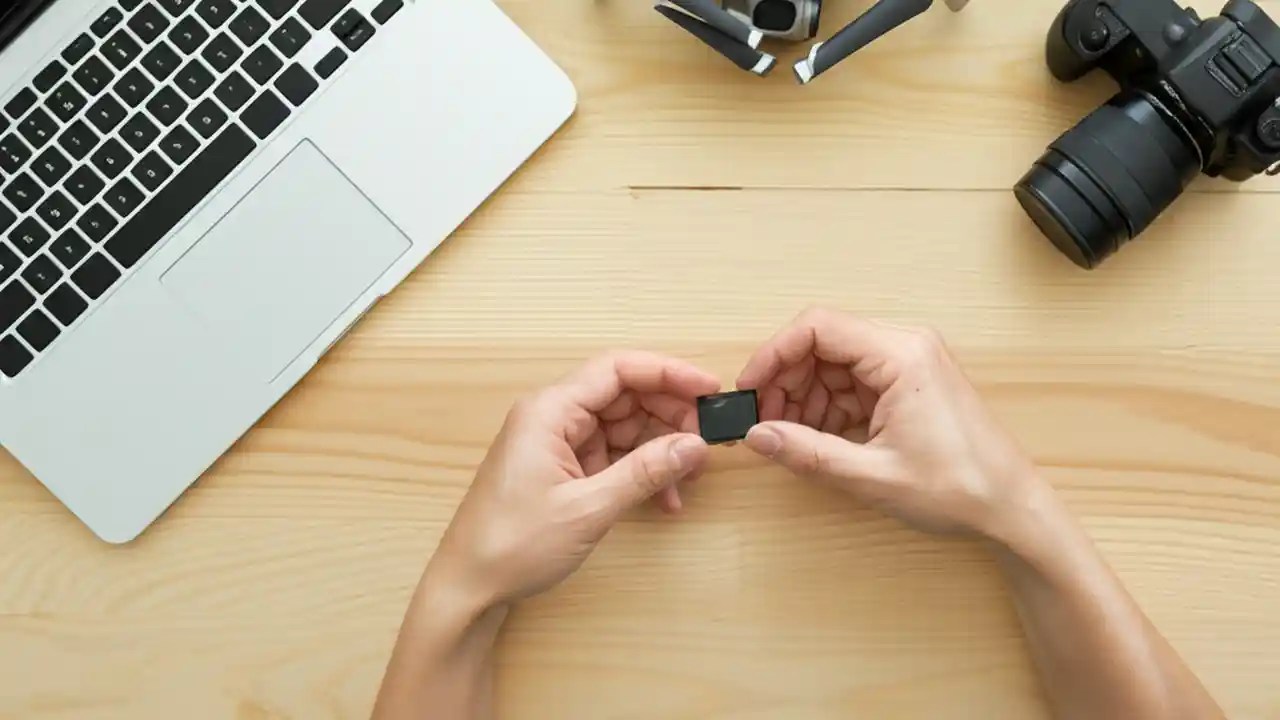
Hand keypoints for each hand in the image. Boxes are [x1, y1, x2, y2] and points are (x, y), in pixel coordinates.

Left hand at [427, 351, 719, 608]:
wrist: (469, 587)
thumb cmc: (513, 544)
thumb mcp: (587, 508)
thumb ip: (643, 472)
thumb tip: (694, 445)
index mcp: (550, 411)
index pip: (617, 369)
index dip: (667, 372)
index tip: (709, 390)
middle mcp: (553, 418)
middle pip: (624, 396)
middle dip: (669, 416)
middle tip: (706, 443)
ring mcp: (557, 443)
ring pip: (622, 428)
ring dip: (659, 449)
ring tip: (689, 477)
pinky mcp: (562, 469)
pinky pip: (612, 456)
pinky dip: (640, 472)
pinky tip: (664, 499)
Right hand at [737, 307, 1045, 538]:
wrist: (1011, 507)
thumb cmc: (961, 488)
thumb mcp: (872, 475)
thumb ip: (807, 452)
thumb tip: (757, 436)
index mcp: (902, 355)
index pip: (818, 327)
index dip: (774, 354)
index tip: (750, 389)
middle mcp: (906, 346)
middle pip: (822, 343)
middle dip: (786, 380)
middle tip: (765, 422)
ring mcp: (909, 363)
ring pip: (834, 363)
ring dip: (805, 397)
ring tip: (792, 437)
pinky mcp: (909, 383)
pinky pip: (853, 381)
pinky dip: (828, 407)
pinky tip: (819, 438)